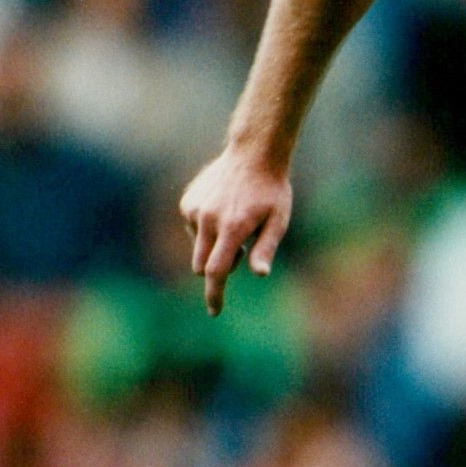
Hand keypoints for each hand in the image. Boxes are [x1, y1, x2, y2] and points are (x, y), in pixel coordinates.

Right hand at [178, 146, 292, 315]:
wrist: (253, 154)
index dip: (214, 294)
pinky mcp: (187, 202)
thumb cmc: (272, 191)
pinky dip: (206, 229)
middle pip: (202, 265)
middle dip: (218, 267)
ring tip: (236, 223)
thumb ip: (266, 249)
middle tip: (244, 247)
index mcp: (232, 227)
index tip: (215, 312)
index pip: (216, 271)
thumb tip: (260, 275)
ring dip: (213, 247)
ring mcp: (194, 209)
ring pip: (198, 247)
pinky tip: (223, 210)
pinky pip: (193, 229)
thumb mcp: (278, 221)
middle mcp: (208, 219)